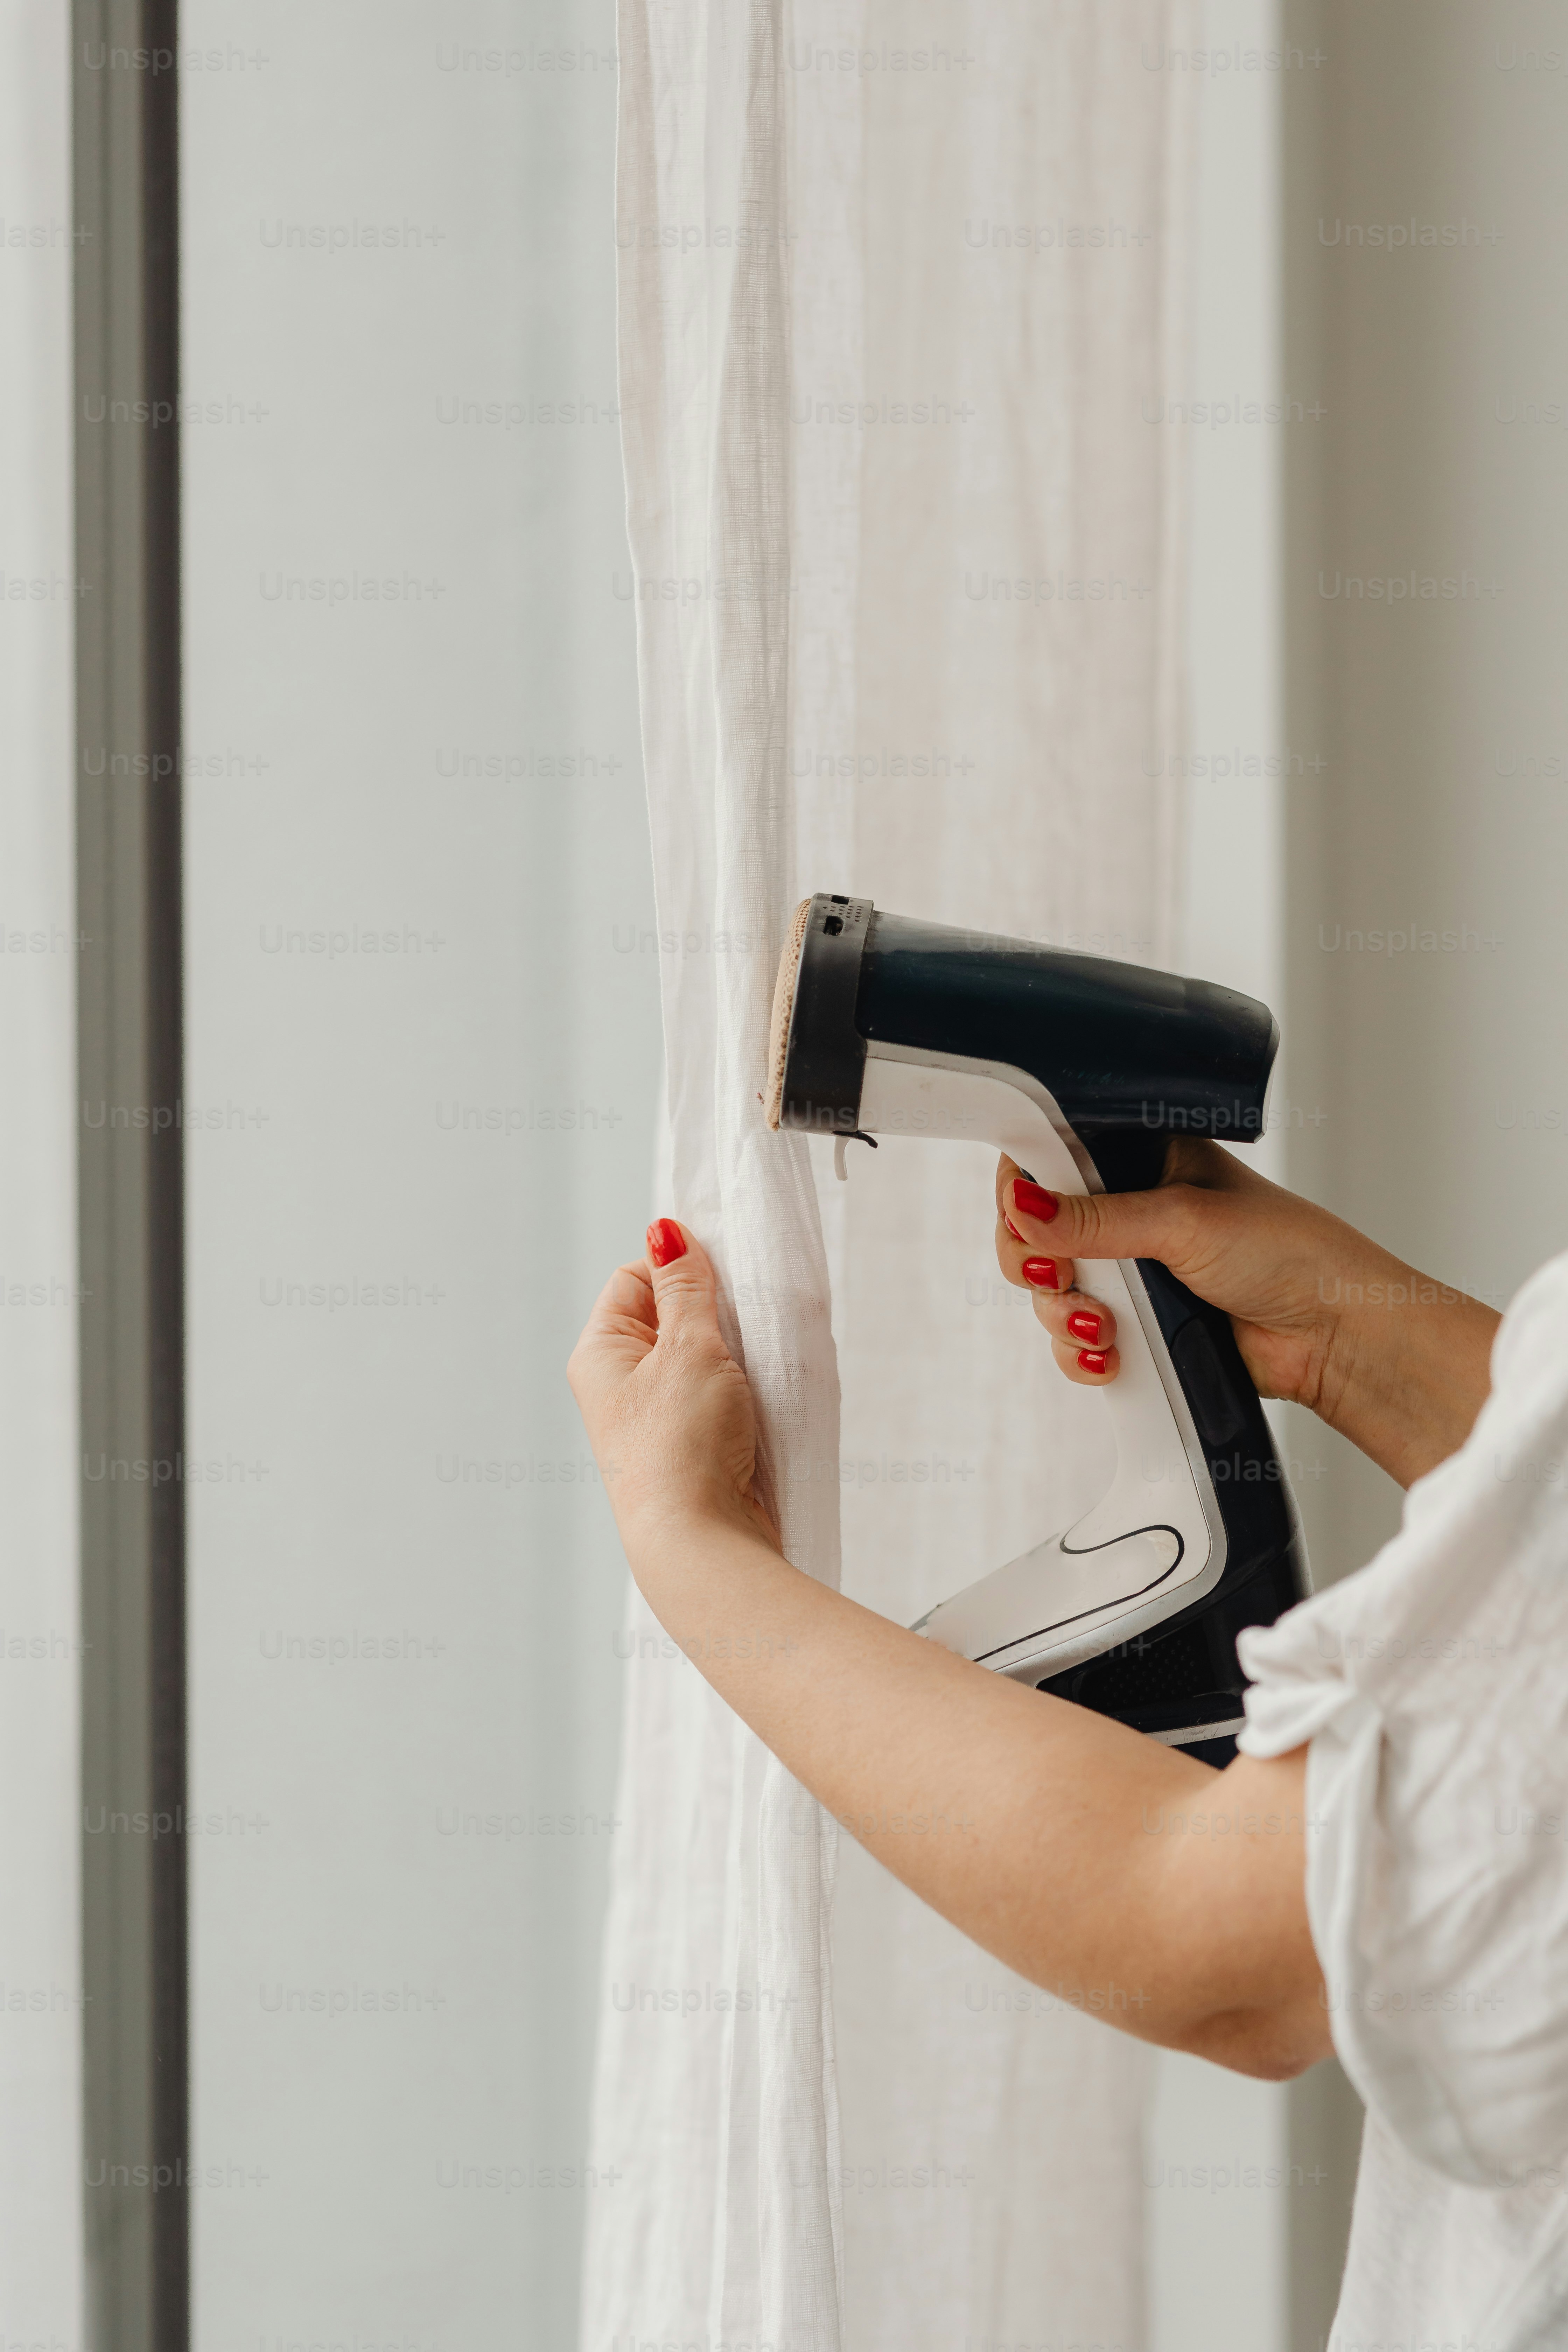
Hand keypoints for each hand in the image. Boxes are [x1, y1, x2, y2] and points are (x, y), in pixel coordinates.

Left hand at [567, 1218, 779, 1558]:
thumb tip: (664, 1233)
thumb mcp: (688, 1347)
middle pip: (670, 1318)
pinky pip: (719, 1399)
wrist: (701, 1542)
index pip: (635, 1278)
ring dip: (734, 1356)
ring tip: (755, 1370)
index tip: (722, 1281)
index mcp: (600, 1353)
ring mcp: (654, 1420)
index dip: (680, 1270)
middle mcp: (619, 1385)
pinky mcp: (690, 1449)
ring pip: (701, 1360)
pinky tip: (762, 1400)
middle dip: (715, 1315)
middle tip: (743, 1328)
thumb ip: (685, 1288)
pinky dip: (744, 1392)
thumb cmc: (684, 1444)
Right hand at [995, 1139, 1499, 1486]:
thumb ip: (1095, 1218)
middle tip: (1056, 1276)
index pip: (1054, 1157)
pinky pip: (1078, 1341)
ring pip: (1052, 1290)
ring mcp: (1133, 1271)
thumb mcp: (1182, 1220)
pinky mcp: (1140, 1326)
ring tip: (1102, 1328)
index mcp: (1145, 1159)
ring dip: (1063, 1314)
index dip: (1026, 1187)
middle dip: (1035, 1260)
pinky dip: (1081, 1354)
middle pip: (1038, 1229)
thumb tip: (1023, 1207)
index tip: (1025, 1217)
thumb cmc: (1288, 1253)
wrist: (1336, 1336)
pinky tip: (1108, 1358)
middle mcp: (1131, 1211)